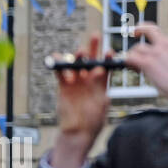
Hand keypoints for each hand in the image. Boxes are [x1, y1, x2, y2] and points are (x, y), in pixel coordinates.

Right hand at [50, 36, 111, 167]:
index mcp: (102, 83)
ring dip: (78, 56)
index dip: (108, 58)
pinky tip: (57, 57)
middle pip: (91, 60)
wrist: (79, 132)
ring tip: (80, 52)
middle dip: (93, 48)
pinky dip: (59, 65)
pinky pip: (60, 73)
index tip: (110, 51)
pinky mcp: (64, 86)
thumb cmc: (94, 120)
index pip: (106, 66)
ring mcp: (76, 82)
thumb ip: (101, 87)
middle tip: (96, 35)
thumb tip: (101, 71)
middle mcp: (89, 79)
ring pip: (76, 64)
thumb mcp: (102, 104)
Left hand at [124, 23, 167, 110]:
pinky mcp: (148, 63)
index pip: (157, 31)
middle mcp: (164, 44)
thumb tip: (159, 60)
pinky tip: (131, 66)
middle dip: (138, 30)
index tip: (142, 31)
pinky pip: (131, 58)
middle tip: (134, 33)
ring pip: (136, 48)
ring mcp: (155, 53)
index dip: (147, 29)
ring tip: (135, 64)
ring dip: (133, 55)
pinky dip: (128, 61)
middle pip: (146, 29)